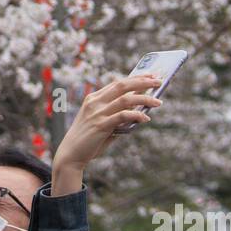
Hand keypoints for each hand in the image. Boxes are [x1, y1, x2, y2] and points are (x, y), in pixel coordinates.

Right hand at [52, 74, 162, 193]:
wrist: (71, 154)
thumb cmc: (89, 139)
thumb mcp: (102, 123)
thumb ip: (117, 116)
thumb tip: (139, 112)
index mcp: (94, 98)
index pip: (117, 83)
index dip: (135, 78)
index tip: (150, 76)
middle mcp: (95, 102)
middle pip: (122, 85)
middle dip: (142, 82)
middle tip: (159, 81)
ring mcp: (97, 113)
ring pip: (125, 99)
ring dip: (144, 99)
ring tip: (158, 102)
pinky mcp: (100, 125)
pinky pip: (122, 116)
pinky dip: (136, 115)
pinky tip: (145, 119)